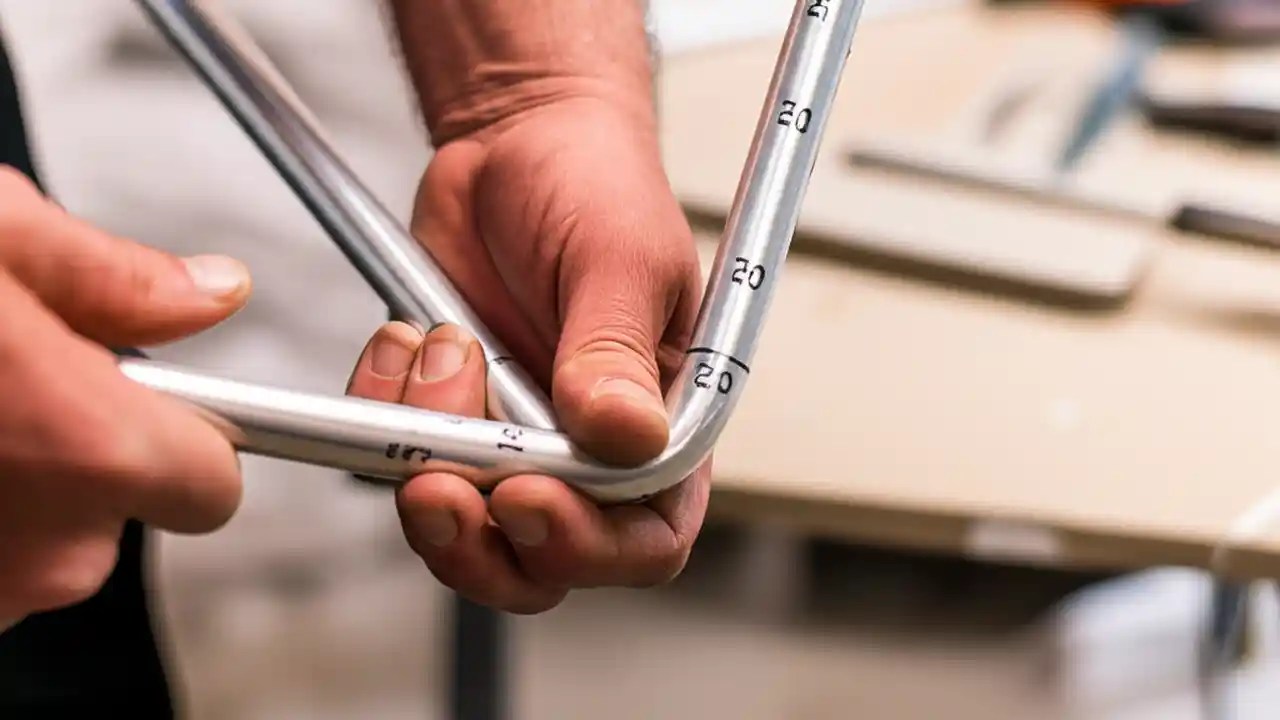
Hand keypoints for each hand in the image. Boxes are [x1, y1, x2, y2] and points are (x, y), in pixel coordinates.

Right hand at [0, 168, 250, 624]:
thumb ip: (113, 275)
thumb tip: (210, 292)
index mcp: (89, 448)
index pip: (217, 480)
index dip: (193, 438)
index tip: (176, 412)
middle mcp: (43, 547)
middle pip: (129, 506)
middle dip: (90, 448)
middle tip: (25, 383)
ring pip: (50, 532)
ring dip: (21, 479)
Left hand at [346, 96, 709, 612]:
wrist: (515, 138)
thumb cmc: (595, 185)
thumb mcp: (620, 256)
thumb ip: (619, 349)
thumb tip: (625, 436)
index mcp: (662, 428)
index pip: (646, 538)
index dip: (589, 544)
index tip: (527, 497)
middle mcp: (589, 452)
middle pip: (543, 563)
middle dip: (482, 538)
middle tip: (438, 482)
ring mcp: (512, 441)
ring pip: (461, 529)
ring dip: (424, 462)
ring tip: (431, 354)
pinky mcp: (447, 416)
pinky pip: (397, 460)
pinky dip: (380, 414)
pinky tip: (401, 343)